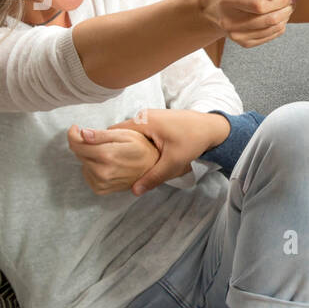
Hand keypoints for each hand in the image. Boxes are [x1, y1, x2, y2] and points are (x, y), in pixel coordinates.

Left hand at [67, 125, 158, 194]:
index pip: (76, 144)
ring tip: (106, 153)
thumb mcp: (125, 134)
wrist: (154, 167)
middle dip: (83, 144)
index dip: (73, 134)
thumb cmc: (142, 147)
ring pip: (82, 164)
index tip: (76, 128)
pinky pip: (87, 176)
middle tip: (96, 139)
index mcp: (106, 155)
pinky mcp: (102, 189)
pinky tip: (105, 164)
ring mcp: (102, 182)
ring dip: (89, 156)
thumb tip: (82, 133)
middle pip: (78, 154)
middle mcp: (102, 171)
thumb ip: (101, 134)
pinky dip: (91, 168)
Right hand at [108, 108, 230, 195]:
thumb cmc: (194, 140)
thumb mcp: (174, 161)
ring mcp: (150, 117)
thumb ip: (153, 176)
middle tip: (106, 165)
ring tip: (118, 164)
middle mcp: (143, 116)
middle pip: (118, 132)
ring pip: (128, 133)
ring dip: (124, 146)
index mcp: (143, 121)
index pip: (113, 131)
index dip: (102, 144)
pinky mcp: (156, 122)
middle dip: (112, 148)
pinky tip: (134, 158)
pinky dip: (134, 143)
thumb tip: (135, 191)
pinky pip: (138, 132)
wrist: (212, 128)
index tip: (96, 159)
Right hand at [198, 0, 305, 47]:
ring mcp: (235, 32)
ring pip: (274, 28)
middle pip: (271, 17)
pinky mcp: (243, 42)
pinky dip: (279, 25)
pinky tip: (276, 14)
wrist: (211, 5)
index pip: (261, 4)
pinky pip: (271, 36)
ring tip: (285, 5)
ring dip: (286, 15)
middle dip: (288, 6)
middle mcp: (229, 17)